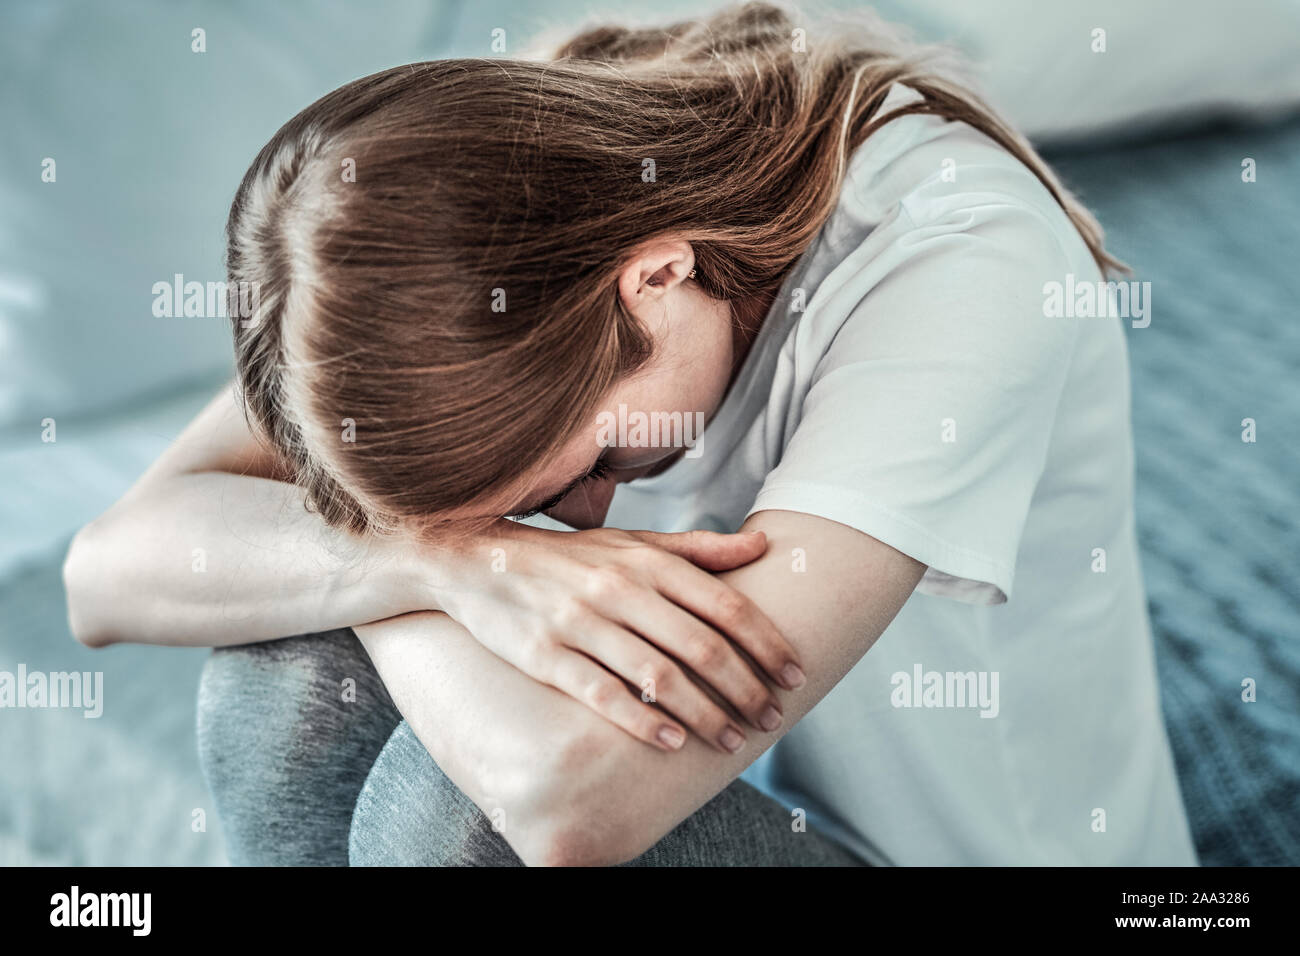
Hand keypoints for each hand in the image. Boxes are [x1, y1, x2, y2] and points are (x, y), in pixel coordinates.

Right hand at [429, 522, 805, 753]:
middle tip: (771, 719)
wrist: (477, 559)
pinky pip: (601, 694)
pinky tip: (669, 743)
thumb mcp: (632, 543)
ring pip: (658, 675)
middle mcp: (618, 588)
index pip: (725, 604)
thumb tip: (764, 544)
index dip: (767, 643)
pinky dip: (640, 720)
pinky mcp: (545, 654)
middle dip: (746, 688)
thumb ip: (698, 549)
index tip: (794, 675)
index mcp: (646, 561)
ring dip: (703, 714)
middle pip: (700, 646)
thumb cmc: (568, 557)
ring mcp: (580, 621)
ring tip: (731, 741)